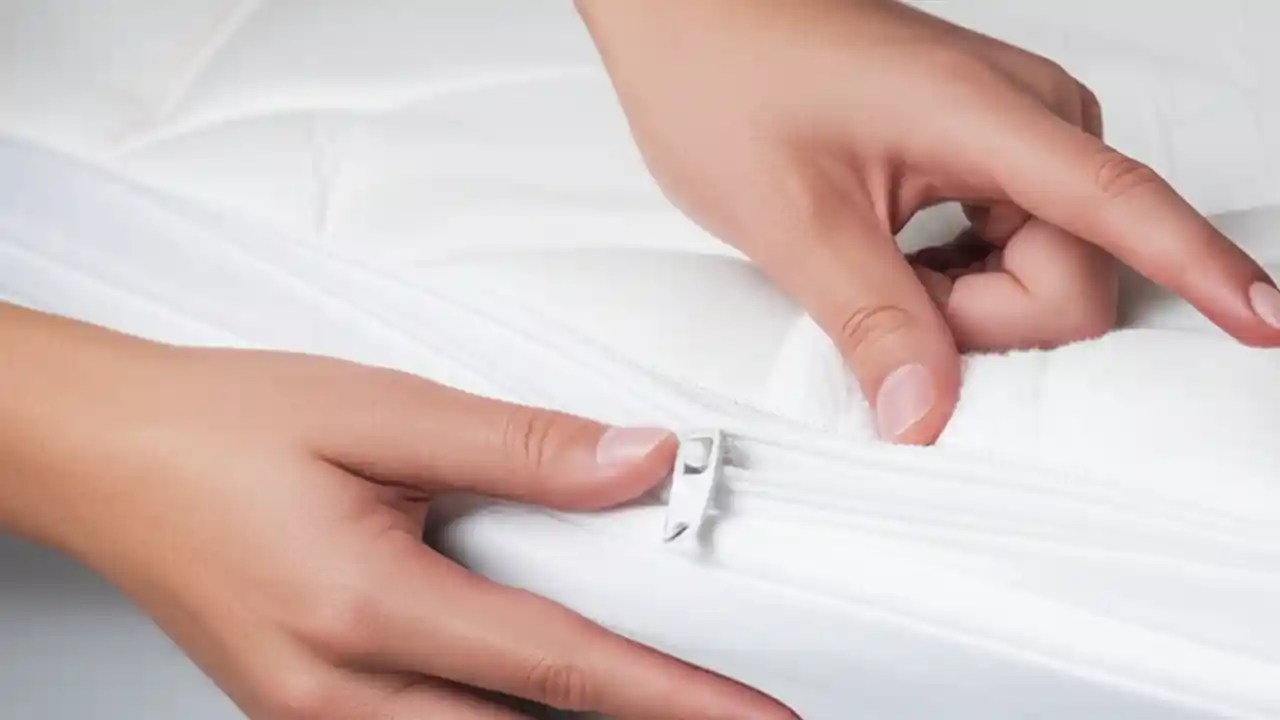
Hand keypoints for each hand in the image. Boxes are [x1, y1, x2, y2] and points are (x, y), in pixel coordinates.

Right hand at [0, 307, 794, 719]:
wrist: (104, 456)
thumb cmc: (218, 428)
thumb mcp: (375, 411)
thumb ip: (516, 447)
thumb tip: (634, 460)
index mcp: (363, 606)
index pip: (560, 666)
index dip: (674, 697)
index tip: (752, 717)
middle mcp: (335, 689)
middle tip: (720, 714)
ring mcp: (311, 716)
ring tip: (642, 693)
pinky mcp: (298, 712)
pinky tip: (527, 683)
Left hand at [578, 0, 1279, 443]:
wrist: (688, 14)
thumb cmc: (726, 76)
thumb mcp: (793, 219)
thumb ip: (871, 321)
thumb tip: (927, 413)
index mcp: (990, 116)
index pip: (1123, 204)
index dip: (1202, 270)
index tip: (1265, 322)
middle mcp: (1025, 120)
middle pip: (1073, 277)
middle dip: (982, 323)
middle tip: (884, 293)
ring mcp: (1007, 137)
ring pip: (1042, 273)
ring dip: (964, 305)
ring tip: (875, 262)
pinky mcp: (983, 154)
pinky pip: (1012, 250)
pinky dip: (959, 282)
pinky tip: (897, 260)